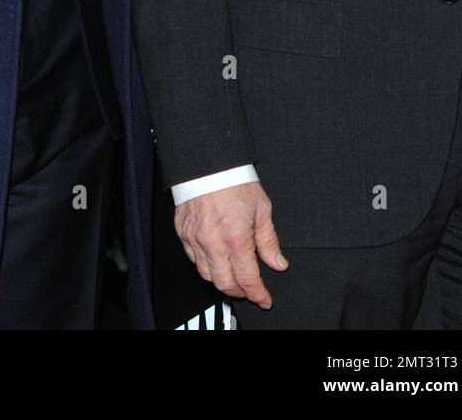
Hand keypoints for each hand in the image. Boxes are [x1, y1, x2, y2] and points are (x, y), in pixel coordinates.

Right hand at [174, 181, 287, 307]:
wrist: (208, 162)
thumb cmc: (235, 180)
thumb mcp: (262, 208)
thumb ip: (268, 240)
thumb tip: (278, 263)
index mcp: (236, 237)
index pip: (248, 279)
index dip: (258, 294)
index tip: (264, 299)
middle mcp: (213, 242)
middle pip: (225, 284)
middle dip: (240, 292)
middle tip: (249, 289)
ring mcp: (195, 239)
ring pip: (207, 275)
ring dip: (222, 280)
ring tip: (233, 275)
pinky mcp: (183, 233)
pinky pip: (193, 259)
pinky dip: (206, 264)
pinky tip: (216, 258)